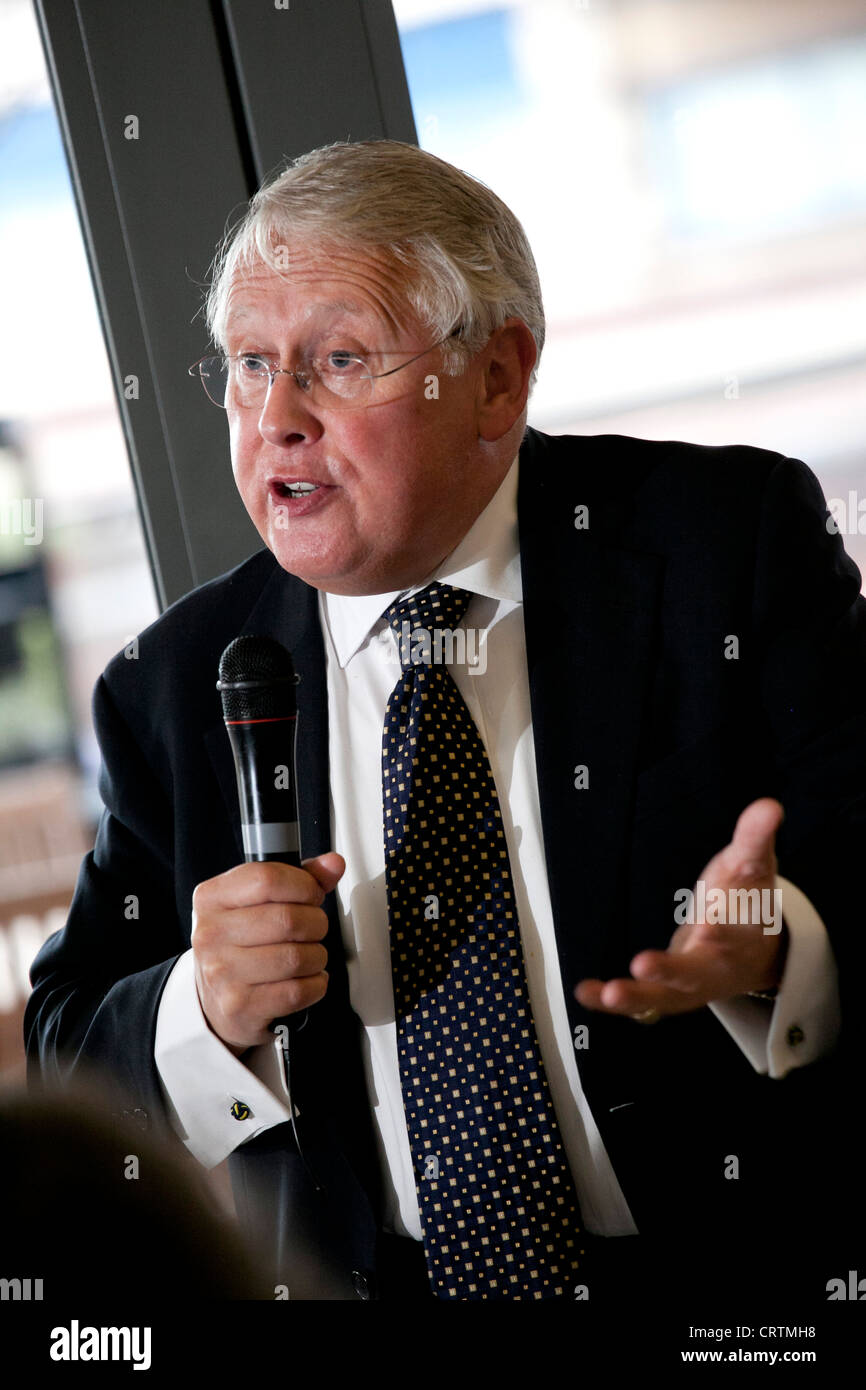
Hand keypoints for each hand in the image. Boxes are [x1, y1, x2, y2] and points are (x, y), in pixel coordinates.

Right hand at [190, 853, 344, 1052]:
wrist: (216, 999)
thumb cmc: (241, 944)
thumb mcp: (258, 903)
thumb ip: (299, 878)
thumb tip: (333, 863)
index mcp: (211, 898)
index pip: (267, 879)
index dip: (303, 885)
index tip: (311, 895)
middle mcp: (211, 934)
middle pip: (287, 919)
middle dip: (315, 923)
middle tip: (313, 928)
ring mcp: (222, 972)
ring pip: (296, 957)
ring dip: (316, 956)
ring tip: (309, 955)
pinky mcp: (240, 1005)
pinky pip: (297, 991)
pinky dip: (314, 984)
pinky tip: (305, 979)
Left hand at [574, 798, 787, 1022]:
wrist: (753, 949)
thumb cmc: (746, 901)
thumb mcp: (751, 865)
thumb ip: (755, 837)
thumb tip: (769, 805)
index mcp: (743, 936)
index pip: (736, 935)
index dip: (723, 933)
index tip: (709, 926)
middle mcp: (717, 967)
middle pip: (696, 975)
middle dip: (671, 972)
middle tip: (643, 965)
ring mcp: (690, 986)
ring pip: (664, 998)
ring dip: (637, 997)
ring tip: (610, 993)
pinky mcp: (665, 994)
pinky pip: (639, 1004)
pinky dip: (609, 1002)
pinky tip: (586, 992)